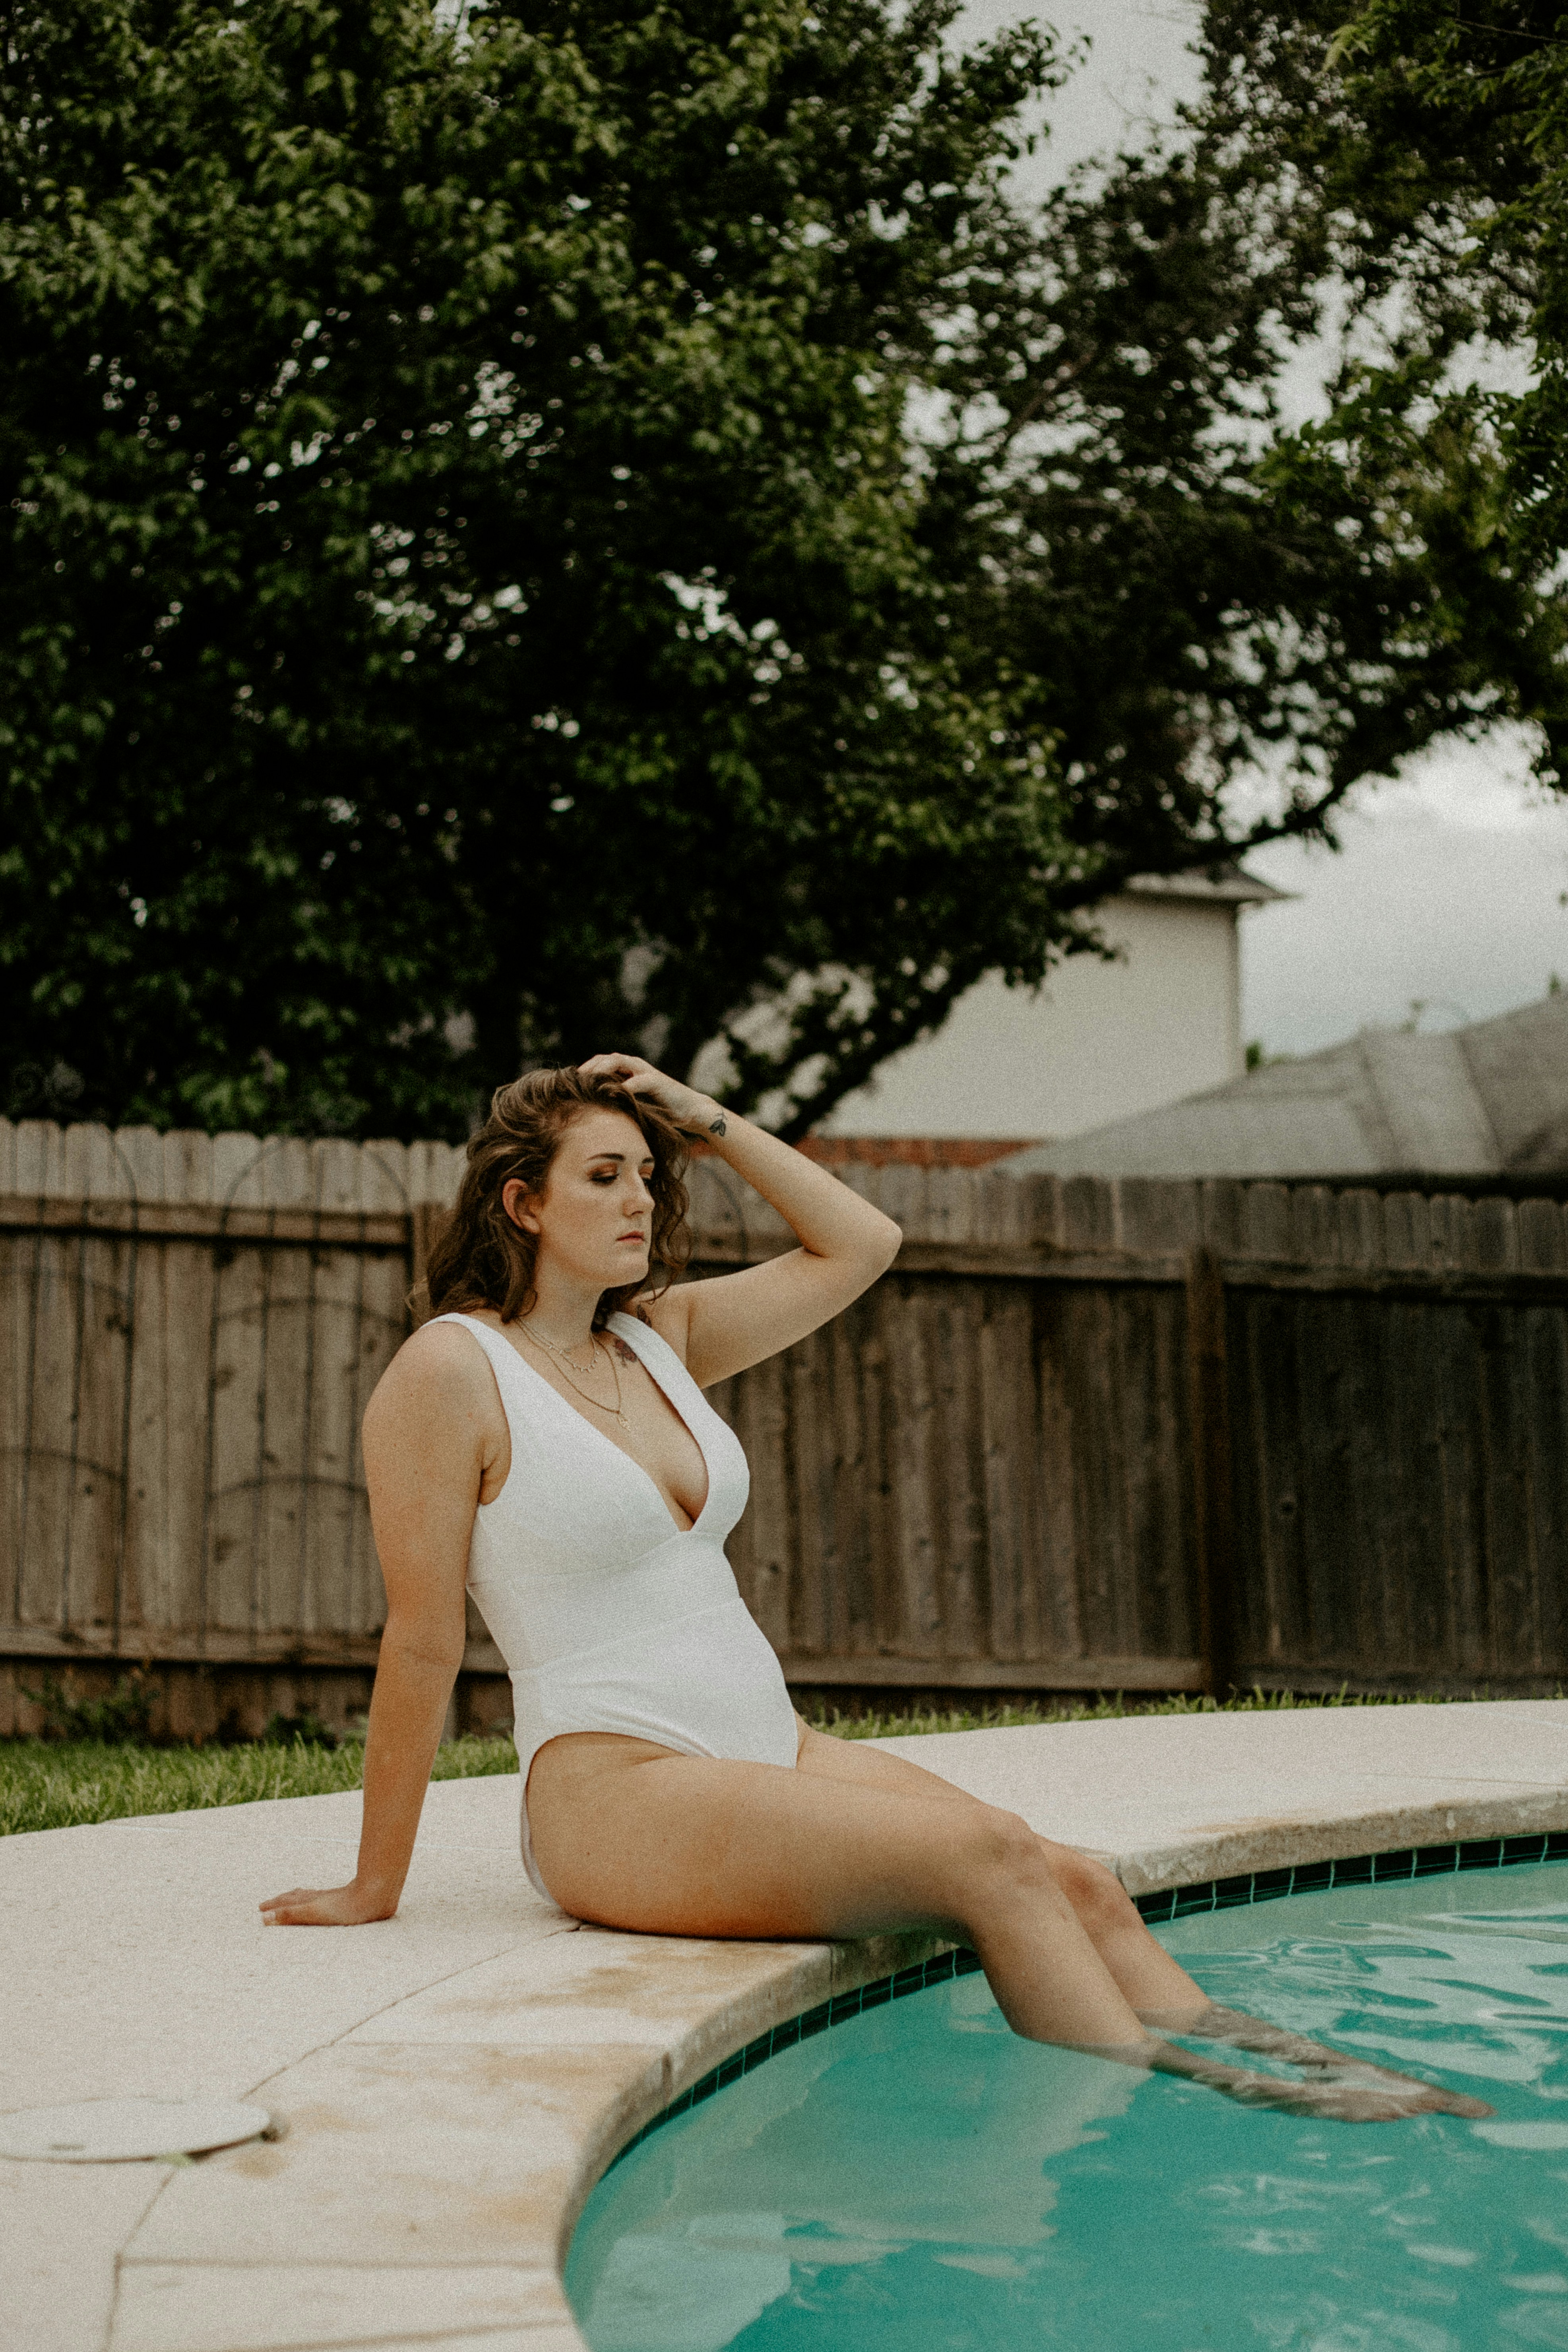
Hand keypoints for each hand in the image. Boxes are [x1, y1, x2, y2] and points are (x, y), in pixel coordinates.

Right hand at [259, 1880, 398, 1926]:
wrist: (375, 1896)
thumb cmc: (346, 1908)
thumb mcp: (314, 1913)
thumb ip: (290, 1915)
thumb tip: (265, 1917)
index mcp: (310, 1902)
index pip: (287, 1903)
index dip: (273, 1906)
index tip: (261, 1909)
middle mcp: (319, 1898)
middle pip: (295, 1898)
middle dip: (281, 1902)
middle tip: (268, 1904)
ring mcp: (331, 1898)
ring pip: (308, 1897)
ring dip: (295, 1900)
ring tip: (290, 1900)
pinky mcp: (344, 1900)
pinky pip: (321, 1899)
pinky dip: (312, 1900)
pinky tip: (322, 1902)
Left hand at [577, 1052, 727, 1141]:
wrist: (690, 1111)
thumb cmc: (661, 1109)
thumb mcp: (634, 1104)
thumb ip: (618, 1101)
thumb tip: (592, 1111)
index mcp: (628, 1071)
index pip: (602, 1063)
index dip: (586, 1069)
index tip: (570, 1081)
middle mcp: (635, 1067)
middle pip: (606, 1059)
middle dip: (589, 1067)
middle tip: (574, 1079)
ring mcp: (646, 1072)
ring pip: (619, 1062)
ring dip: (601, 1069)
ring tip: (588, 1078)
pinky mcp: (657, 1081)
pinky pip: (637, 1080)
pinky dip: (624, 1085)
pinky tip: (612, 1092)